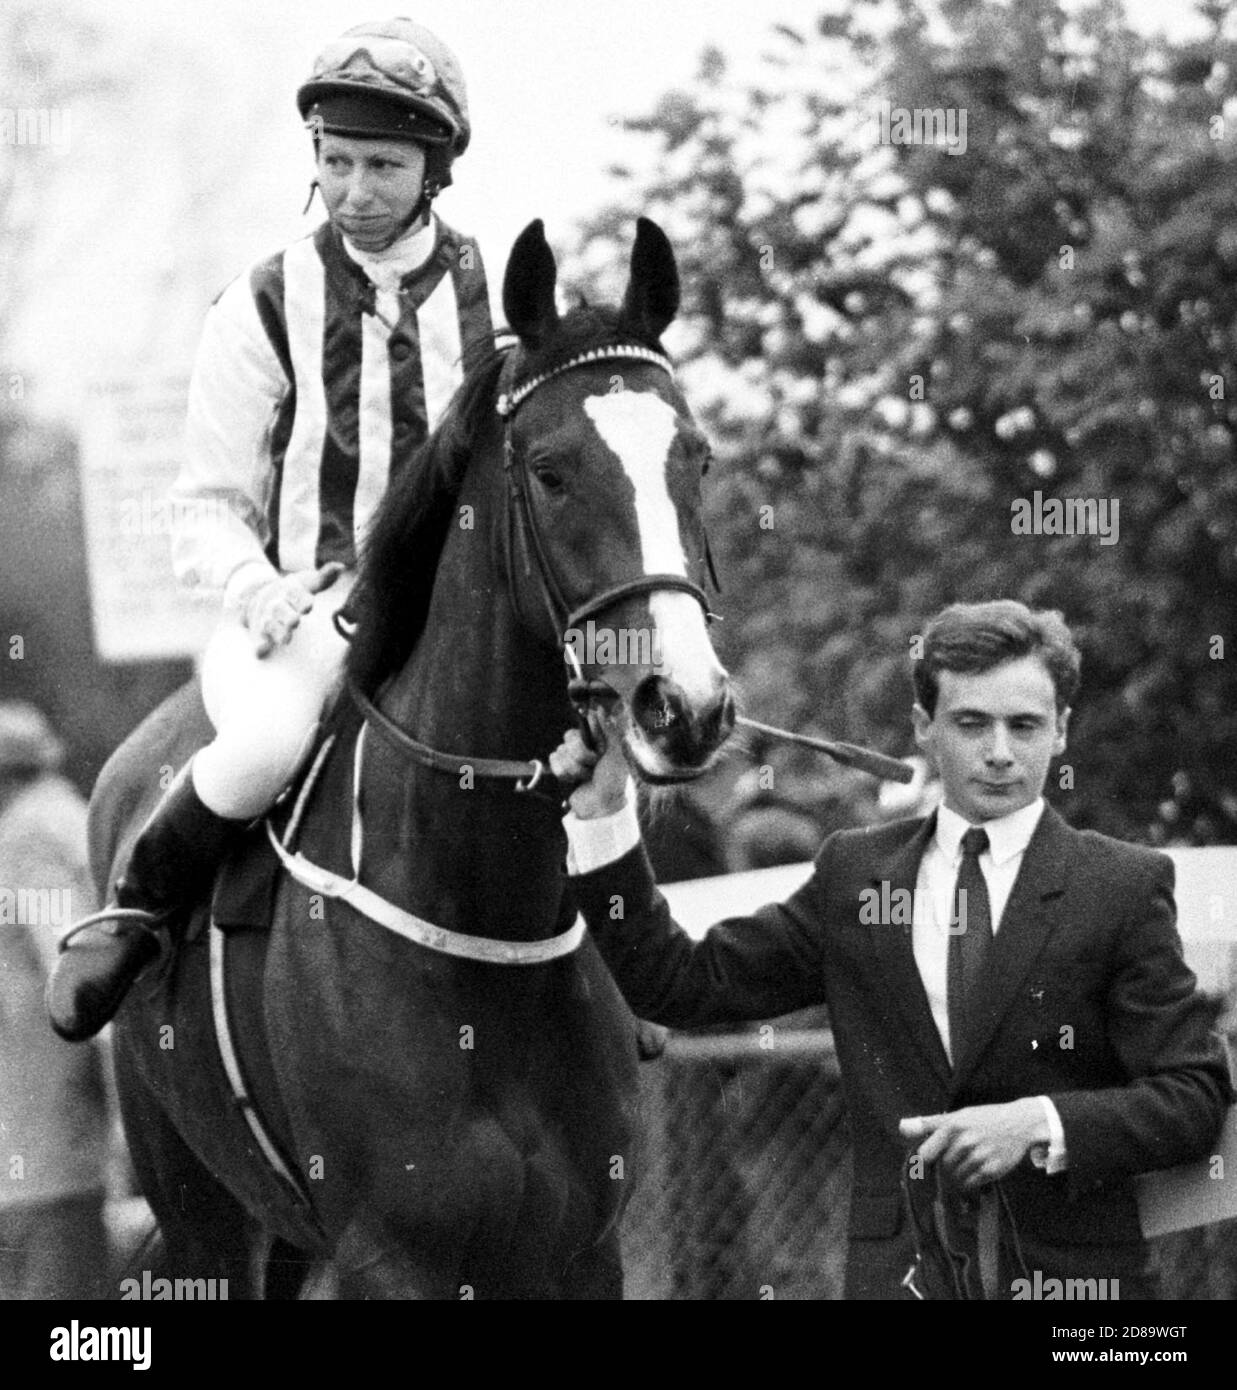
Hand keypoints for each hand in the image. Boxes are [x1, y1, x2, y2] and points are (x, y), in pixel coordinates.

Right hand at [243, 562, 343, 657]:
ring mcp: (268, 618)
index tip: (308, 605)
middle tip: (295, 622)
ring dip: (277, 632)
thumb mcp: (306, 582)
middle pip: (281, 610)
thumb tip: (341, 566)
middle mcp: (277, 604)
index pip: (296, 595)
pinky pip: (258, 639)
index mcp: (289, 591)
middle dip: (288, 616)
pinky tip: (261, 652)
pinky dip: (259, 645)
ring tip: (285, 640)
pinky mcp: (261, 631)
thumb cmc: (293, 591)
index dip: (302, 600)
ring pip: (270, 625)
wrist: (262, 594)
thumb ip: (323, 577)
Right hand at [548, 706, 629, 819]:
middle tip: (594, 766)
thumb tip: (598, 708)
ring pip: (560, 751)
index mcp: (596, 740)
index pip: (583, 724)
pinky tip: (575, 781)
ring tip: (586, 777)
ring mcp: (570, 758)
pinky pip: (553, 762)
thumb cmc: (613, 780)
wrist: (602, 805)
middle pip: (569, 737)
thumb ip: (608, 730)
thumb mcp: (616, 754)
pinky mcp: (560, 770)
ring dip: (576, 768)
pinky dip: (565, 773)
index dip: (589, 737)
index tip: (598, 750)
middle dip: (582, 755)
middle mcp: (582, 746)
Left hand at [899, 1099, 1047, 1190]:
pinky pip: (970, 1185)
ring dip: (955, 1179)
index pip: (925, 1155)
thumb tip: (900, 1127)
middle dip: (943, 1170)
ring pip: (954, 1178)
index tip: (928, 1164)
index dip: (924, 1162)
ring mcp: (978, 1157)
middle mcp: (964, 1142)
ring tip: (964, 1169)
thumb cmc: (985, 1118)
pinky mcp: (992, 1170)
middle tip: (953, 1164)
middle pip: (941, 1168)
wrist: (1020, 1124)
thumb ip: (928, 1124)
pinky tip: (973, 1175)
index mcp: (952, 1126)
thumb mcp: (957, 1115)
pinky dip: (968, 1184)